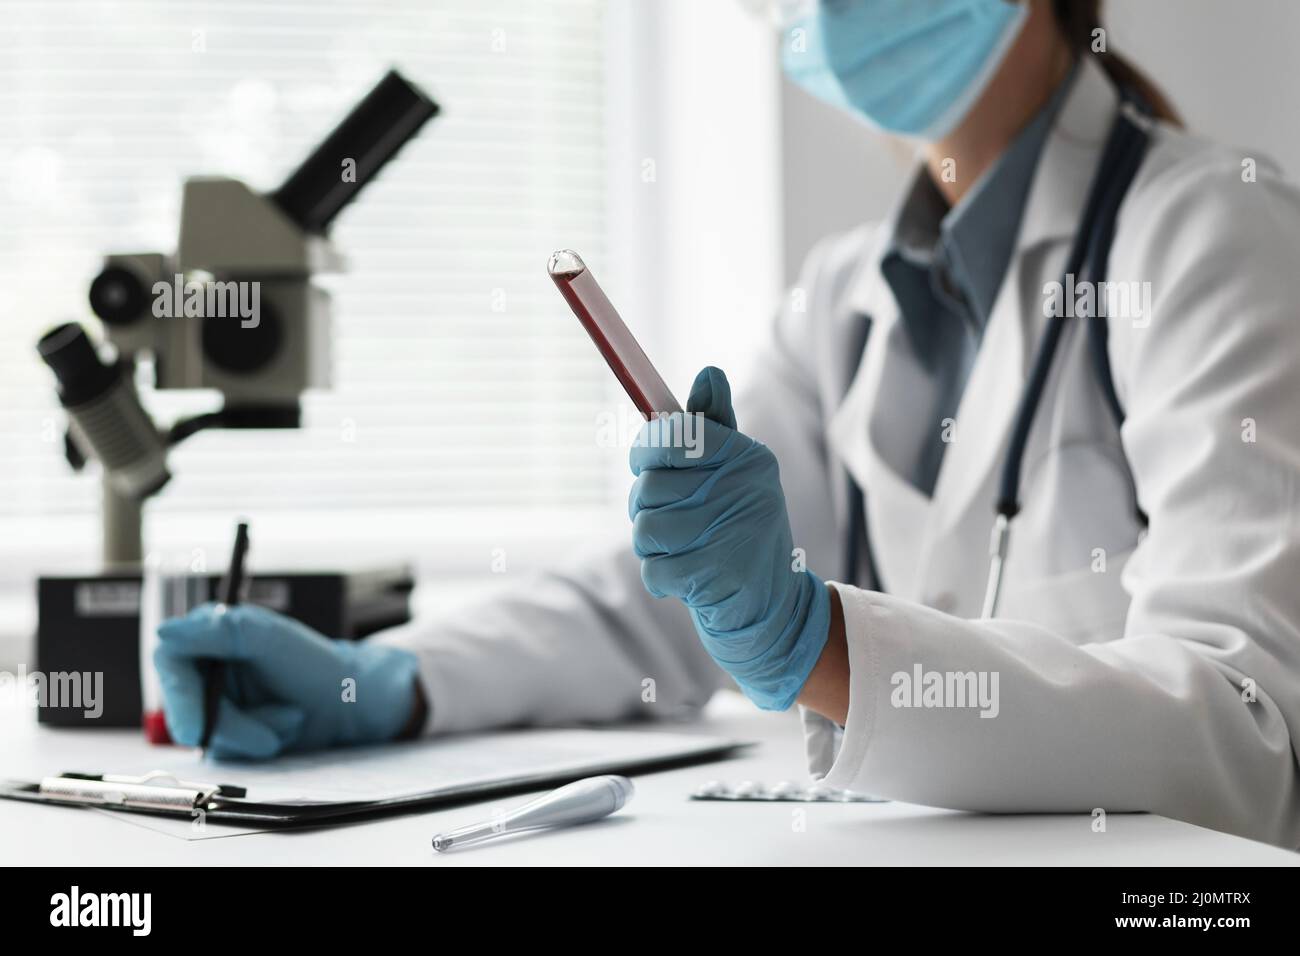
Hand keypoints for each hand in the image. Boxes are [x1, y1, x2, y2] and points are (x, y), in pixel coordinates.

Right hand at [154, 603, 420, 759]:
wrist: (349, 702)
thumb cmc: (315, 664)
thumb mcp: (270, 638)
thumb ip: (220, 630)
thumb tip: (166, 631)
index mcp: (210, 635)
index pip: (170, 660)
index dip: (179, 698)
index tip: (196, 731)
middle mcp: (206, 669)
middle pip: (188, 707)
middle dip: (236, 725)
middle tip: (275, 733)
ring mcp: (216, 703)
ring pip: (210, 735)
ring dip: (257, 731)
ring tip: (293, 716)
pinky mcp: (229, 734)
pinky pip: (228, 751)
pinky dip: (261, 742)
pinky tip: (287, 726)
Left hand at [628, 367, 830, 709]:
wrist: (774, 608)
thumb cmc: (741, 530)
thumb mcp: (736, 474)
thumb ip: (714, 428)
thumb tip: (709, 373)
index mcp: (747, 456)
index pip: (671, 433)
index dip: (646, 449)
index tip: (647, 462)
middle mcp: (744, 488)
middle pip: (649, 486)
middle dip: (648, 508)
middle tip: (673, 521)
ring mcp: (733, 531)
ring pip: (645, 528)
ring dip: (653, 546)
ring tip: (683, 550)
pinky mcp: (717, 575)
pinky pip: (653, 568)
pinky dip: (662, 578)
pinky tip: (688, 579)